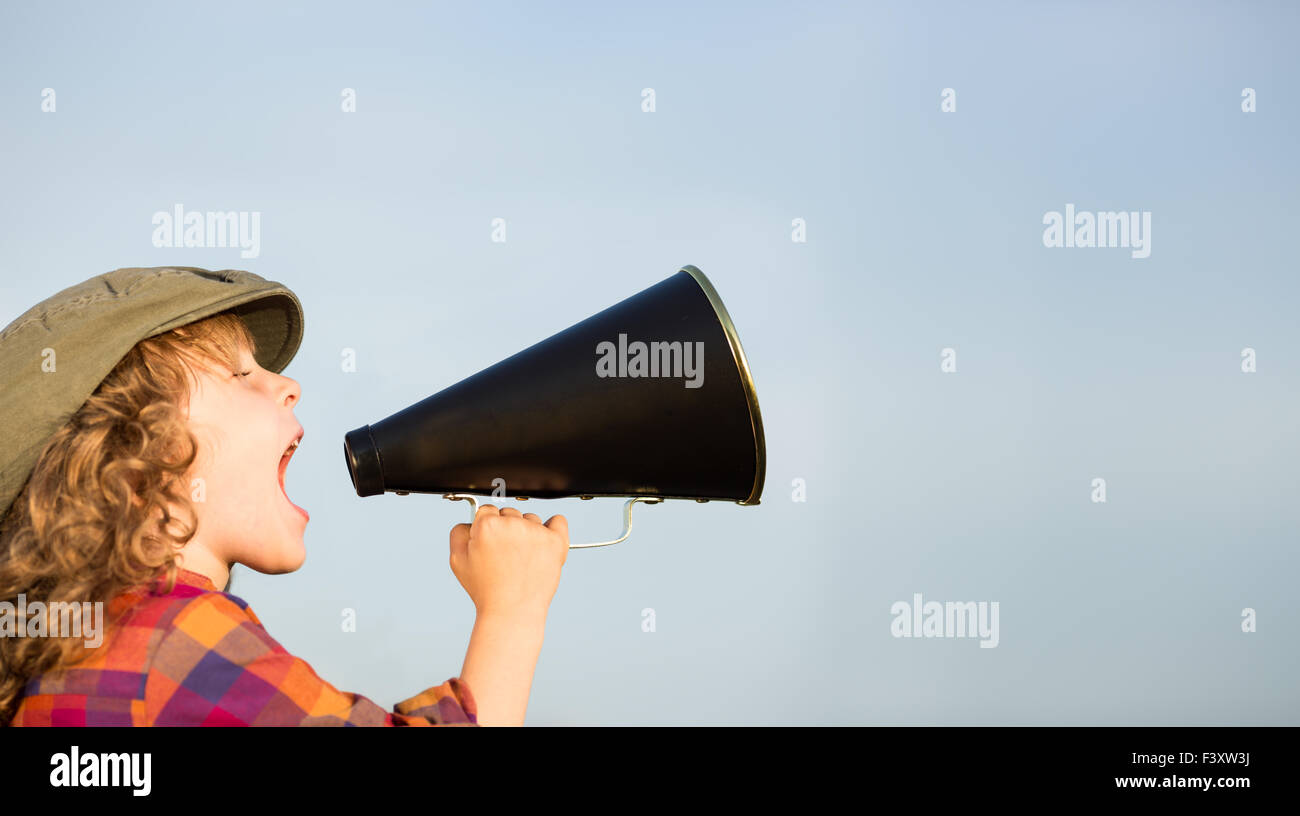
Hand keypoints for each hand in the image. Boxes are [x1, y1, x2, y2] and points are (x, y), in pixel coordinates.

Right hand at [448, 504, 568, 620]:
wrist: (512, 612)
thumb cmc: (485, 589)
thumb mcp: (457, 560)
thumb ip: (459, 532)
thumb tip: (471, 519)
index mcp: (488, 524)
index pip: (486, 511)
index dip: (485, 528)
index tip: (488, 544)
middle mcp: (513, 523)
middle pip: (509, 513)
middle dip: (505, 530)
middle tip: (504, 555)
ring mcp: (536, 532)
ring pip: (530, 518)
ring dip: (525, 532)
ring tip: (520, 559)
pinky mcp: (555, 542)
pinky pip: (558, 521)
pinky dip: (553, 527)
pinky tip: (544, 540)